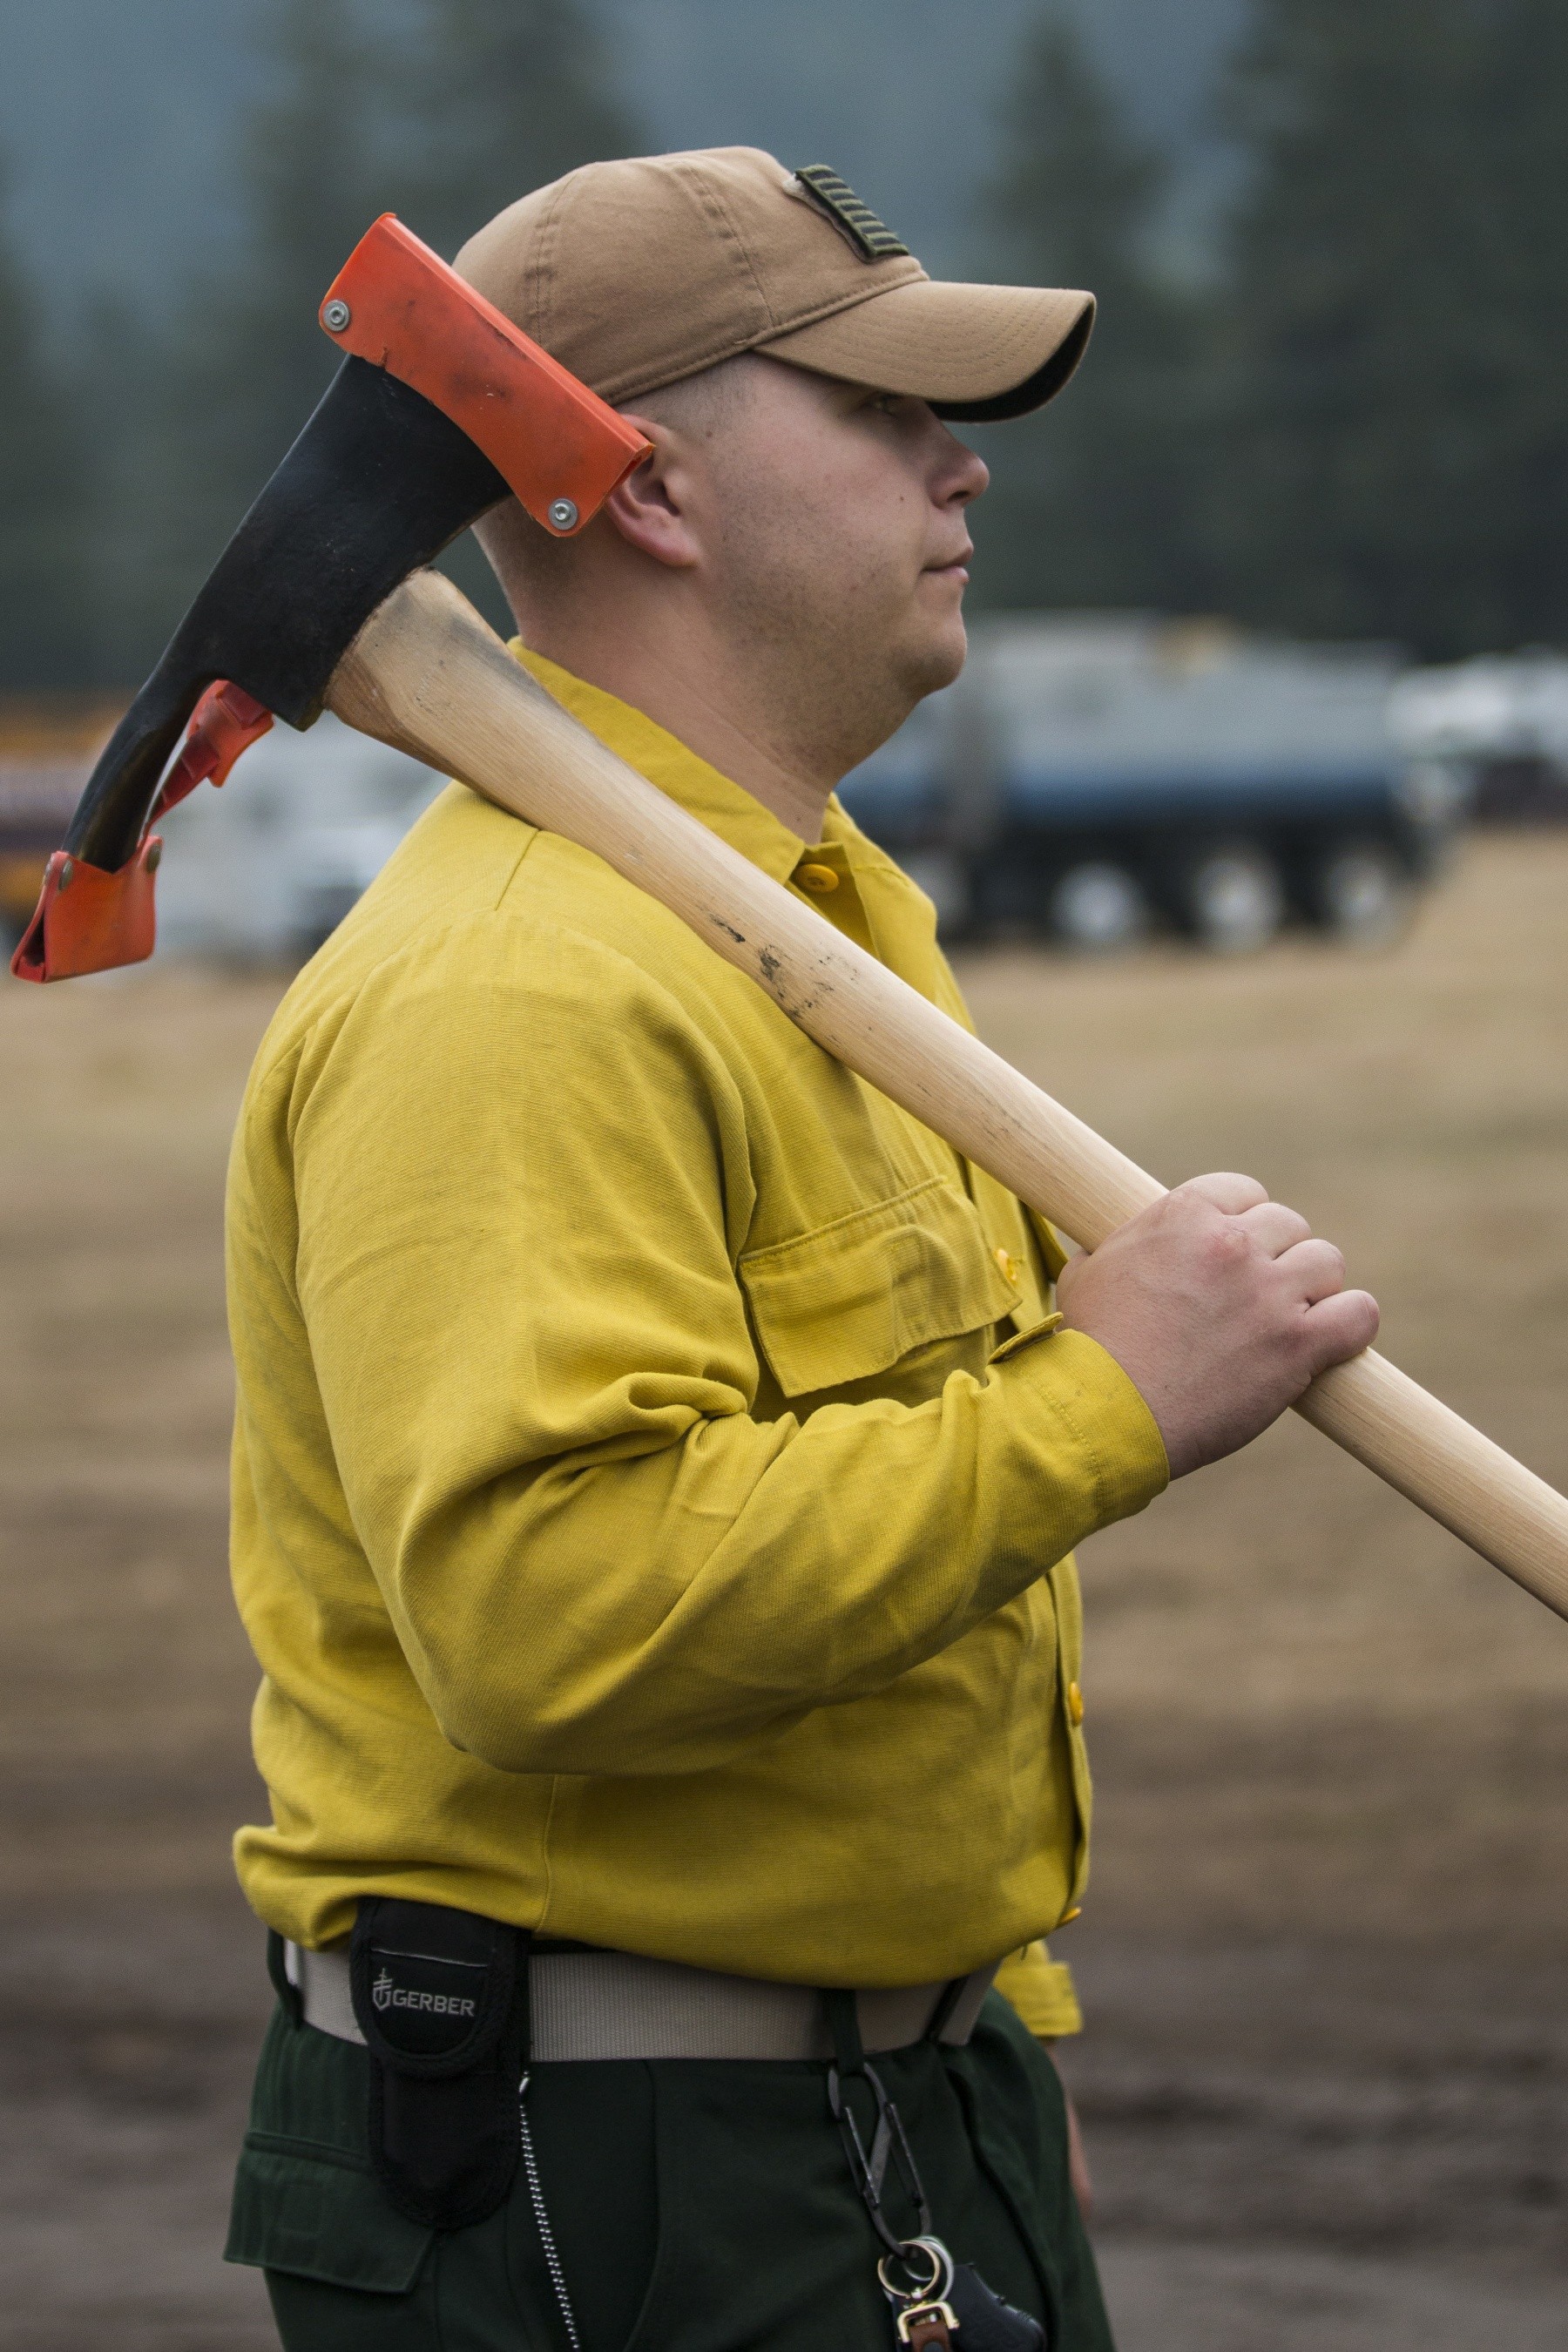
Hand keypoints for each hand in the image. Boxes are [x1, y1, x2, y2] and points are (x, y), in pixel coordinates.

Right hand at [1054, 1173, 1378, 1477]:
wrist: (1106, 1415)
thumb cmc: (1088, 1350)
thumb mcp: (1085, 1276)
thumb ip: (1110, 1248)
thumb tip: (1105, 1245)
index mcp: (1182, 1214)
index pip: (1243, 1191)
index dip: (1244, 1221)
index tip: (1238, 1248)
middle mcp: (1232, 1243)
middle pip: (1288, 1224)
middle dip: (1277, 1255)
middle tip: (1260, 1293)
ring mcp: (1268, 1293)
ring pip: (1326, 1261)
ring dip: (1314, 1286)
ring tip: (1292, 1316)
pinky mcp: (1297, 1344)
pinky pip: (1358, 1314)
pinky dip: (1353, 1322)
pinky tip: (1334, 1336)